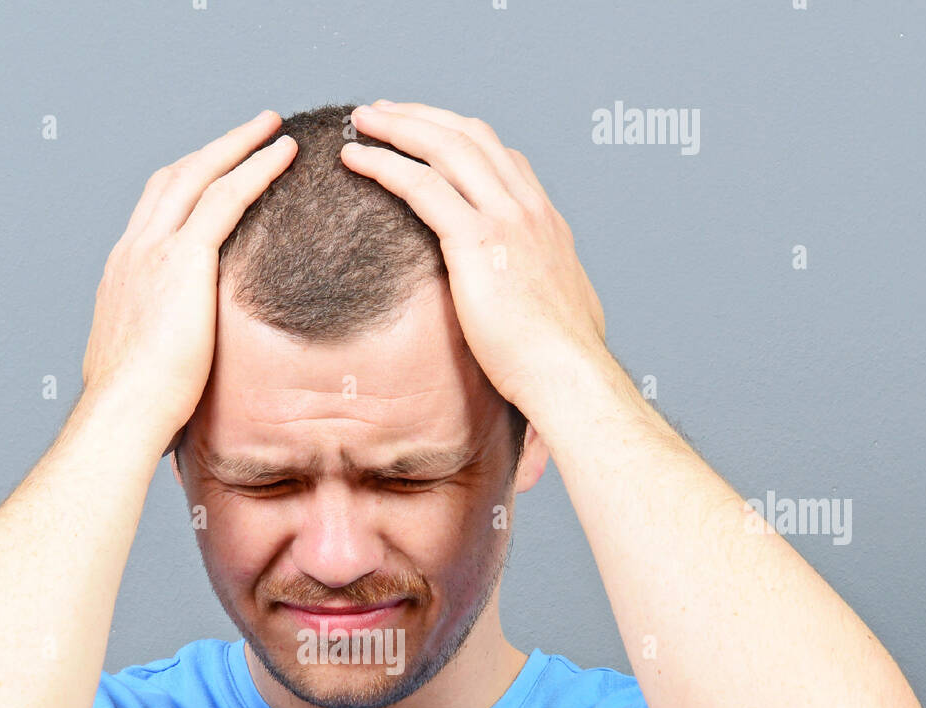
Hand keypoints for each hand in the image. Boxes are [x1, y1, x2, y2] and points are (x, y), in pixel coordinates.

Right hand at [81, 109, 296, 447]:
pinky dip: (256, 167)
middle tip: (250, 132)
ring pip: (201, 173)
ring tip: (273, 128)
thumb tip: (178, 381)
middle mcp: (134, 251)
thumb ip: (163, 356)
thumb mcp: (146, 371)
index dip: (185, 187)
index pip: (154, 213)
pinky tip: (284, 154)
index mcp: (123, 275)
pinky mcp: (184, 260)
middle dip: (213, 150)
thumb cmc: (136, 411)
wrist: (122, 413)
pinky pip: (227, 196)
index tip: (212, 174)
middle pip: (174, 179)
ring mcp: (155, 251)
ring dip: (239, 144)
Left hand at [341, 101, 608, 421]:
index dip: (462, 139)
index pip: (504, 159)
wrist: (568, 376)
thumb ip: (537, 295)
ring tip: (362, 121)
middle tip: (385, 113)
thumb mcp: (558, 315)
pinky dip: (385, 164)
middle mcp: (528, 210)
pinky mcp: (477, 242)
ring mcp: (506, 220)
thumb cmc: (558, 365)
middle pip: (472, 137)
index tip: (430, 135)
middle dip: (424, 117)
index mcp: (546, 225)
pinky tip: (356, 160)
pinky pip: (422, 185)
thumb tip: (528, 308)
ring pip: (445, 147)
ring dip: (399, 126)